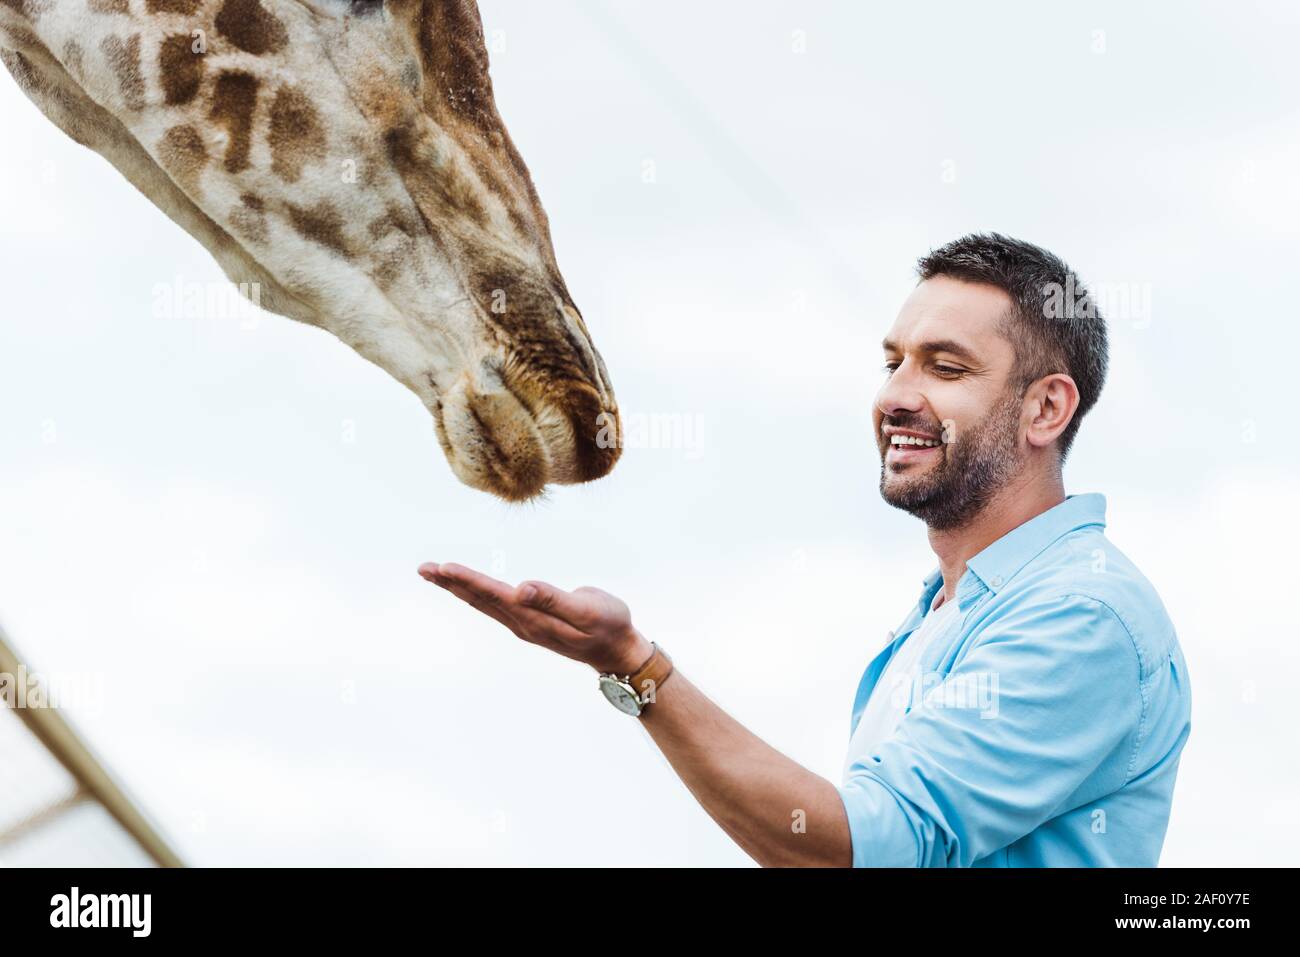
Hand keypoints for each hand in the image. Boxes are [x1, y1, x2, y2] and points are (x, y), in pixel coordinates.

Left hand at [417, 562, 653, 674]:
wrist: (618, 651)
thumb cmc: (609, 625)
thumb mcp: (587, 610)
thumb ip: (554, 599)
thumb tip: (522, 588)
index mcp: (533, 618)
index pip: (493, 595)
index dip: (468, 581)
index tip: (443, 567)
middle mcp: (522, 624)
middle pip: (480, 600)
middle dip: (451, 583)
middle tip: (424, 569)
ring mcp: (524, 625)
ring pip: (484, 604)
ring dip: (459, 588)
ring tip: (435, 574)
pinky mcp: (530, 622)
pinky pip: (495, 606)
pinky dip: (476, 594)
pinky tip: (468, 589)